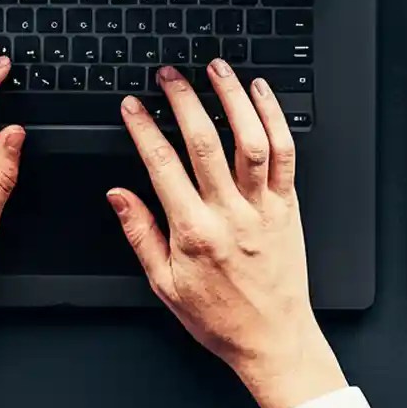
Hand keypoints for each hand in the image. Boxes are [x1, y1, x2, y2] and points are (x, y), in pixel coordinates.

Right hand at [109, 60, 345, 407]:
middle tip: (169, 75)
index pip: (163, 166)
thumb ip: (140, 233)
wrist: (272, 337)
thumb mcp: (164, 284)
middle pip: (205, 143)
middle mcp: (230, 214)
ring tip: (216, 69)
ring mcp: (263, 207)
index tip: (133, 105)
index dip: (145, 128)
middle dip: (184, 100)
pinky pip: (286, 154)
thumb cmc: (219, 316)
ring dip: (233, 98)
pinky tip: (261, 94)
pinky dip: (274, 118)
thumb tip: (117, 194)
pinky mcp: (288, 205)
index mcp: (194, 232)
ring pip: (251, 140)